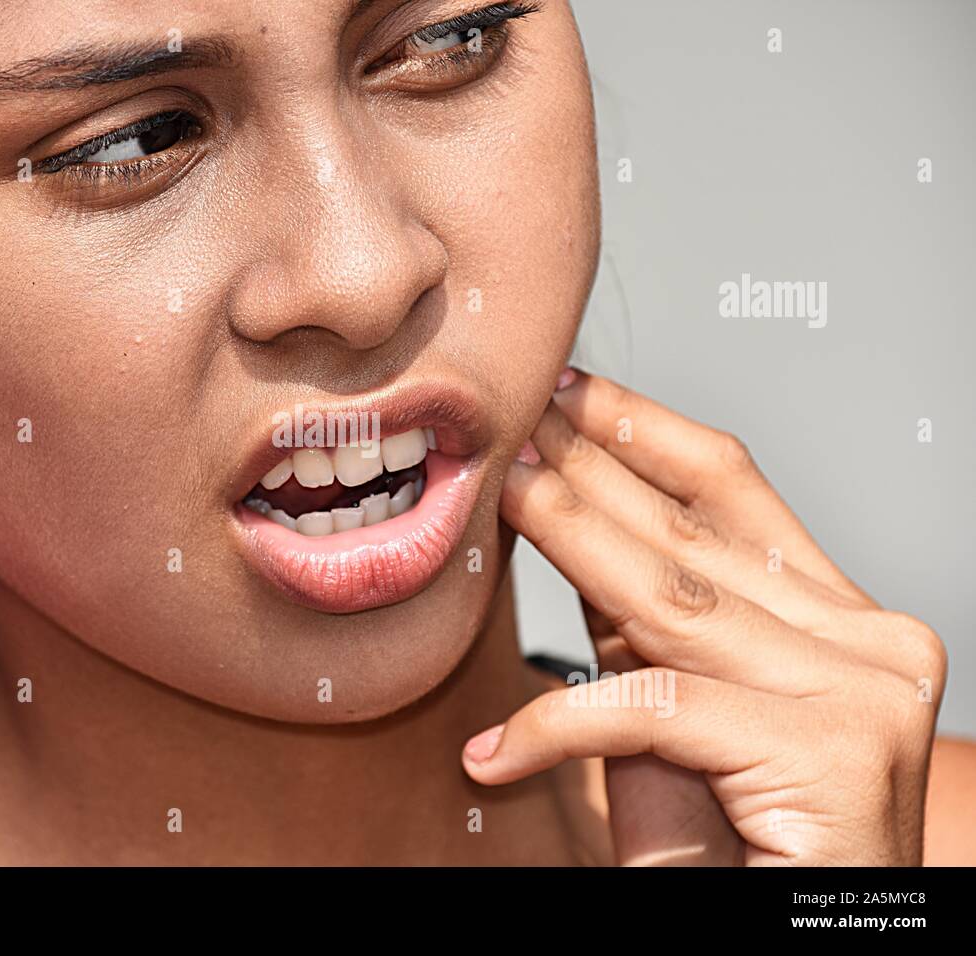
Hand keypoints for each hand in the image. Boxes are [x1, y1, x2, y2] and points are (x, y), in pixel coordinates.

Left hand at [466, 369, 946, 864]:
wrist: (799, 944)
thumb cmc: (732, 848)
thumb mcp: (674, 707)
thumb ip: (641, 621)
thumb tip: (565, 521)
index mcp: (841, 620)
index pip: (734, 492)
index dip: (644, 432)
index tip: (567, 390)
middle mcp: (873, 644)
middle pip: (698, 534)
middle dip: (592, 472)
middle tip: (514, 421)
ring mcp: (866, 696)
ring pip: (675, 603)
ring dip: (572, 541)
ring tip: (500, 498)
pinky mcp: (832, 756)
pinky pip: (657, 713)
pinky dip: (561, 732)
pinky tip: (495, 752)